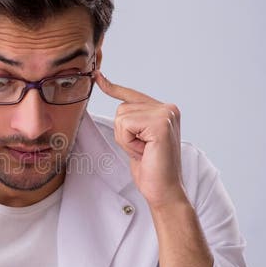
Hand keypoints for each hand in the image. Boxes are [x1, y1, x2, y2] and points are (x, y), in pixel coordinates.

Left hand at [95, 71, 185, 210]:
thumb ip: (133, 121)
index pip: (133, 95)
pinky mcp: (161, 123)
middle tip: (142, 149)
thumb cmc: (151, 169)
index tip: (97, 76)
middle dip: (124, 132)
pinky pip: (126, 125)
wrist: (164, 190)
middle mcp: (168, 108)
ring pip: (122, 116)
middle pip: (122, 107)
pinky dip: (129, 142)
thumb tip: (119, 108)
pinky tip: (145, 151)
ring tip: (144, 151)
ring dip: (126, 138)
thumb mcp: (138, 140)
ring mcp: (166, 114)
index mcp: (165, 111)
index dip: (113, 87)